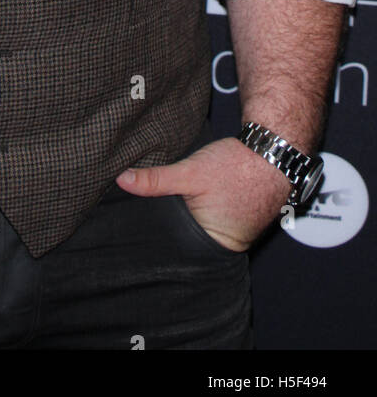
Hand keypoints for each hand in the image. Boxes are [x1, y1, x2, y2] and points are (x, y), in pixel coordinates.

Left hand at [116, 136, 290, 251]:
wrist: (275, 151)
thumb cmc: (235, 166)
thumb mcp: (190, 172)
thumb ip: (156, 180)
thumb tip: (122, 180)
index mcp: (215, 244)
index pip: (178, 246)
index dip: (161, 235)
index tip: (139, 228)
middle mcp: (230, 244)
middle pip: (191, 238)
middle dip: (174, 225)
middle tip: (151, 212)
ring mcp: (240, 233)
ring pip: (204, 226)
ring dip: (191, 215)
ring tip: (175, 202)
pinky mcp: (245, 218)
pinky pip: (218, 218)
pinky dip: (207, 209)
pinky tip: (198, 197)